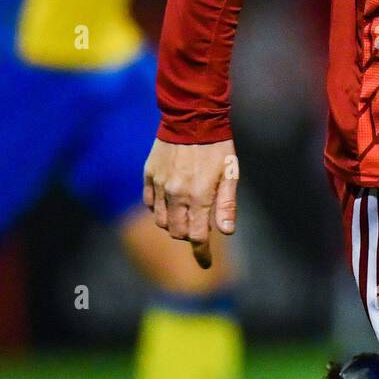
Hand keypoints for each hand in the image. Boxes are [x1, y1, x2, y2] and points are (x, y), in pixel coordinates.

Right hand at [142, 137, 237, 268]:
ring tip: (186, 213)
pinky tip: (171, 201)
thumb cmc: (217, 146)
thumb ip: (226, 205)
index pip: (197, 236)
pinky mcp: (149, 175)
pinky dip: (160, 209)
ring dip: (174, 224)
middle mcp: (176, 194)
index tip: (205, 262)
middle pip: (178, 231)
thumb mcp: (230, 174)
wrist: (192, 116)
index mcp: (198, 196)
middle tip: (200, 226)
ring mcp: (159, 185)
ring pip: (162, 220)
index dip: (201, 253)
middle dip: (190, 235)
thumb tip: (226, 232)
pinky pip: (150, 203)